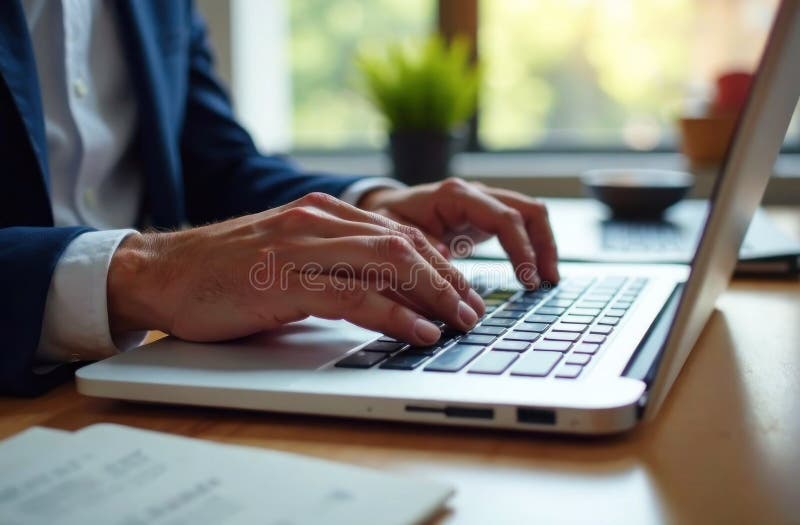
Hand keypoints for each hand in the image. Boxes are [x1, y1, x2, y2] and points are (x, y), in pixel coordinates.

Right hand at [107, 193, 484, 345]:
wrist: (160, 272)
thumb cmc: (221, 270)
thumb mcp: (286, 255)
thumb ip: (331, 262)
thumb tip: (382, 291)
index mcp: (320, 213)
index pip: (398, 231)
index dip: (439, 261)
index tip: (462, 288)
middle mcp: (316, 222)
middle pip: (404, 244)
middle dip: (448, 278)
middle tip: (473, 308)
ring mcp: (300, 248)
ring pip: (388, 263)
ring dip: (433, 294)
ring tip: (460, 321)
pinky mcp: (283, 282)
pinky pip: (354, 296)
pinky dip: (395, 314)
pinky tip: (419, 330)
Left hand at [359, 178, 558, 285]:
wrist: (384, 211)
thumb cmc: (386, 222)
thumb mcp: (392, 232)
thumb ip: (418, 242)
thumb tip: (445, 253)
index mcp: (455, 196)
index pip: (504, 218)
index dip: (521, 249)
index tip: (528, 280)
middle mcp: (476, 194)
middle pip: (528, 211)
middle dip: (543, 246)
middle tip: (546, 283)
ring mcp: (485, 204)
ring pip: (532, 215)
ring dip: (545, 247)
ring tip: (549, 281)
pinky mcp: (487, 218)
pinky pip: (522, 227)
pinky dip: (533, 248)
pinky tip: (536, 274)